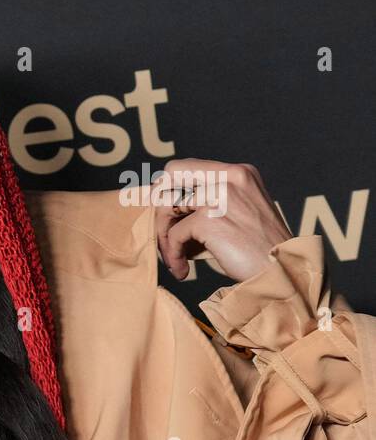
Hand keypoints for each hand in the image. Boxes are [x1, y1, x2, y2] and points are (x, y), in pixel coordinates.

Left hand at [150, 159, 293, 282]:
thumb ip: (206, 204)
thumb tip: (159, 209)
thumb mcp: (235, 213)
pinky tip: (182, 270)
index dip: (167, 190)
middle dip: (158, 205)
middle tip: (162, 232)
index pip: (185, 167)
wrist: (282, 272)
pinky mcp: (210, 219)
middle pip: (170, 175)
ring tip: (174, 259)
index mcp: (238, 173)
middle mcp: (230, 177)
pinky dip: (172, 255)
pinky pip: (174, 235)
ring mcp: (220, 196)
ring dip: (162, 237)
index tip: (165, 217)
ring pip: (166, 206)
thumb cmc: (257, 249)